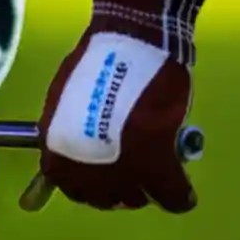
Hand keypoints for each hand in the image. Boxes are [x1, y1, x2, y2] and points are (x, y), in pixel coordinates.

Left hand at [35, 0, 213, 212]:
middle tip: (134, 169)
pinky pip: (171, 194)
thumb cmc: (98, 64)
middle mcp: (83, 172)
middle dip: (120, 187)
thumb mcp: (67, 107)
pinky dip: (178, 196)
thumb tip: (84, 149)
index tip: (107, 174)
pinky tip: (182, 195)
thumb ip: (72, 136)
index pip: (74, 190)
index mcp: (57, 158)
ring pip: (136, 198)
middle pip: (105, 199)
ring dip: (146, 188)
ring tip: (155, 168)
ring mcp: (119, 170)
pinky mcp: (155, 161)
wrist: (130, 40)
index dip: (93, 182)